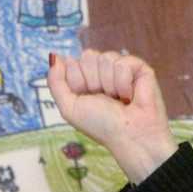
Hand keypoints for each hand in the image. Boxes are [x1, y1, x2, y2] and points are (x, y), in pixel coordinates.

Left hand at [47, 50, 175, 183]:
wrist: (129, 135)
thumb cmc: (101, 126)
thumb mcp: (69, 108)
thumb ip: (56, 82)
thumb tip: (54, 57)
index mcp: (84, 80)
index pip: (72, 62)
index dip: (77, 82)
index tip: (87, 99)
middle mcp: (101, 72)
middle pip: (88, 55)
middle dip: (93, 81)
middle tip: (104, 100)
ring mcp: (119, 68)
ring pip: (106, 58)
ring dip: (109, 84)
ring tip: (118, 99)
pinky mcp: (138, 67)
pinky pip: (123, 62)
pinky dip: (124, 83)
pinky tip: (129, 95)